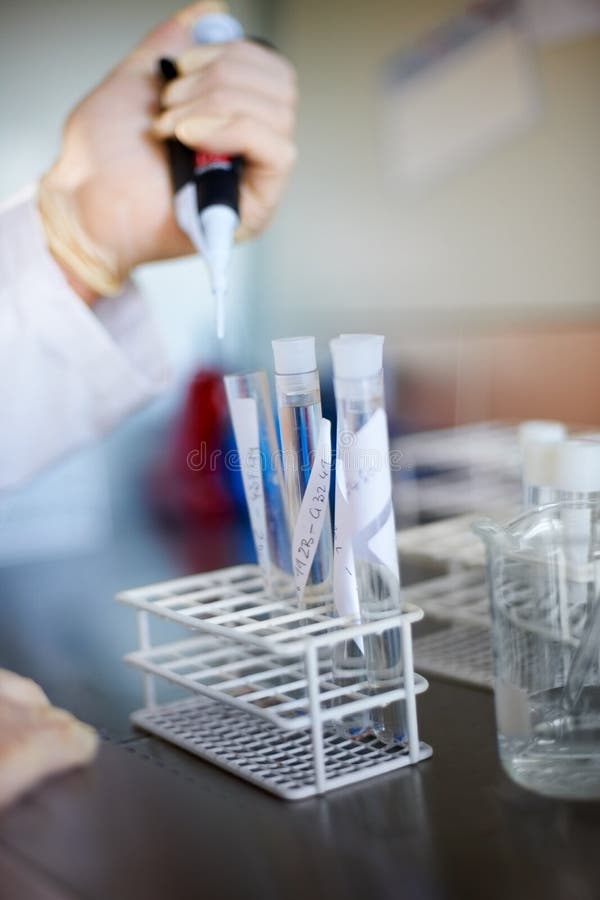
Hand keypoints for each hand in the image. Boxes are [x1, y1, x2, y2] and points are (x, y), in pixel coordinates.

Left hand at [41, 2, 296, 293]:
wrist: (86, 203)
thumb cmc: (102, 158)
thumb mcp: (139, 79)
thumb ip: (176, 43)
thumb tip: (216, 11)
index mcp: (229, 115)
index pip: (268, 70)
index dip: (232, 53)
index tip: (181, 65)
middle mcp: (248, 146)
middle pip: (279, 85)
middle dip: (220, 77)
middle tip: (171, 101)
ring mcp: (253, 177)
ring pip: (279, 113)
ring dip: (217, 104)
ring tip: (172, 125)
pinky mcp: (255, 206)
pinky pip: (278, 152)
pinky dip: (234, 129)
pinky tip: (191, 137)